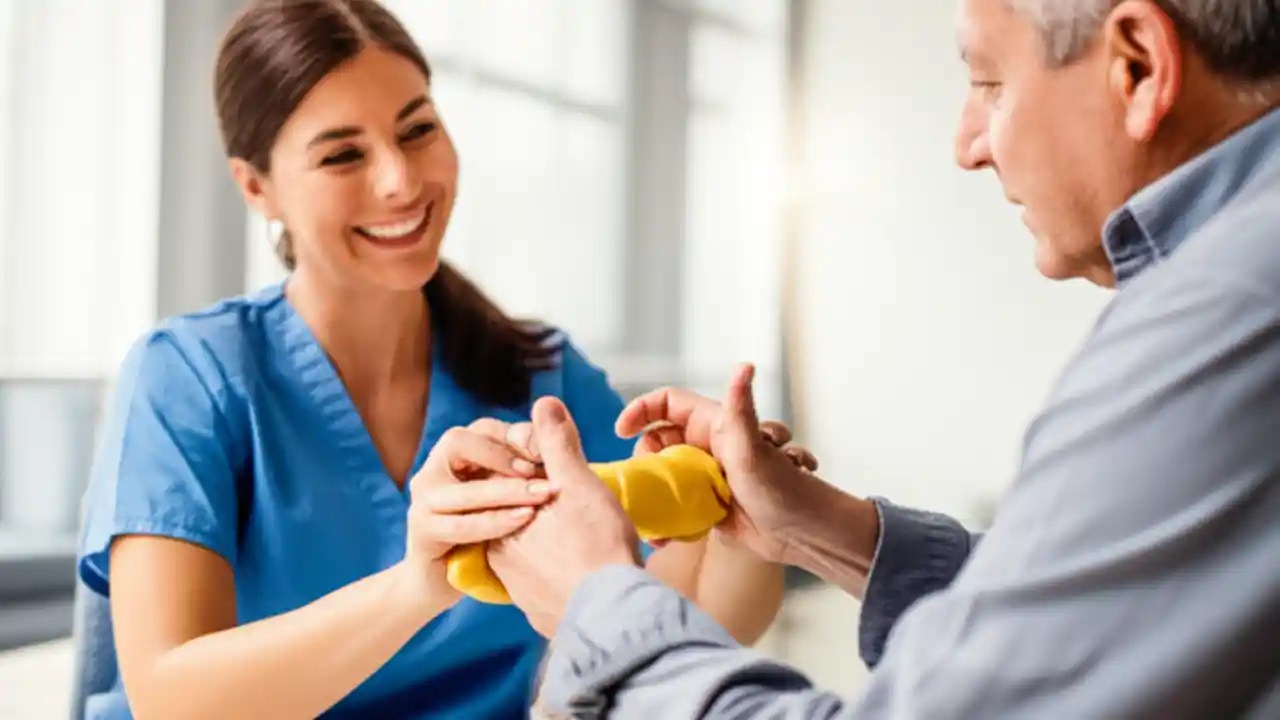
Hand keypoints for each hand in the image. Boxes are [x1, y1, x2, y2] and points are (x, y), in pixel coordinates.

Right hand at [404, 419, 556, 604]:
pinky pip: (458, 525)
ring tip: (543, 494)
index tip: (547, 449)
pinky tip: (523, 519)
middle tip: (538, 469)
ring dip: (505, 490)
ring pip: (464, 489)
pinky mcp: (423, 533)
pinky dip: (492, 521)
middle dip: (502, 455)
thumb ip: (529, 462)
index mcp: (457, 456)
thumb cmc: (490, 533)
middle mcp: (435, 471)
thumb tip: (556, 420)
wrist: (444, 583)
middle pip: (459, 443)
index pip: (483, 429)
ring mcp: (425, 501)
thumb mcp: (511, 492)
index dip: (515, 434)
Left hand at [487, 397, 639, 635]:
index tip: (564, 470)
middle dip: (538, 501)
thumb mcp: (578, 483)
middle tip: (578, 504)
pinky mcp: (532, 607)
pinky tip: (577, 562)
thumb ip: (555, 443)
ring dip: (545, 535)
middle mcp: (497, 551)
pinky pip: (538, 578)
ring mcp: (514, 584)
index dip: (534, 465)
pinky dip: (553, 567)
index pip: (506, 476)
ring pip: (526, 545)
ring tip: (580, 531)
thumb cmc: (596, 545)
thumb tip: (544, 404)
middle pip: (515, 510)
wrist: (611, 615)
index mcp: (501, 516)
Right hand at [615, 364, 824, 562]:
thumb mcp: (752, 449)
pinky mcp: (709, 505)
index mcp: (714, 425)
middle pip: (658, 441)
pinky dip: (668, 519)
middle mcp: (708, 446)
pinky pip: (677, 505)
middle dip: (646, 460)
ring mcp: (707, 476)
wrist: (803, 535)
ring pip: (665, 475)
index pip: (667, 404)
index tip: (621, 432)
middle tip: (651, 482)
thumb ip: (740, 409)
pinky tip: (668, 537)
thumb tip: (745, 366)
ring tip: (656, 514)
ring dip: (655, 494)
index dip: (641, 411)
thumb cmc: (783, 488)